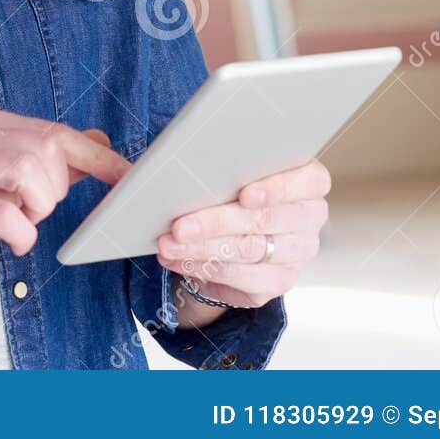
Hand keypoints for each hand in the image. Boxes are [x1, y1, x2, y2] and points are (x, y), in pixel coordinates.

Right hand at [0, 107, 131, 289]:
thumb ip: (46, 156)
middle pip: (47, 148)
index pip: (56, 132)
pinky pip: (8, 215)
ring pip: (31, 171)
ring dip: (37, 207)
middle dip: (55, 187)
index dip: (98, 156)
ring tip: (18, 218)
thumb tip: (98, 140)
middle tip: (34, 207)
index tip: (129, 175)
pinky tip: (11, 238)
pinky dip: (22, 233)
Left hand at [156, 159, 330, 307]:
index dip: (278, 189)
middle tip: (179, 227)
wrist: (230, 228)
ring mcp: (297, 252)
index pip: (309, 181)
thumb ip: (201, 158)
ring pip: (250, 251)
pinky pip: (242, 279)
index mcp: (306, 179)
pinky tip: (178, 260)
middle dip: (216, 223)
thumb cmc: (227, 185)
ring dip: (203, 250)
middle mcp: (309, 215)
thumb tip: (131, 163)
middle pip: (266, 220)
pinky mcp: (278, 281)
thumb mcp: (220, 165)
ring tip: (167, 245)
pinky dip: (203, 268)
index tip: (244, 195)